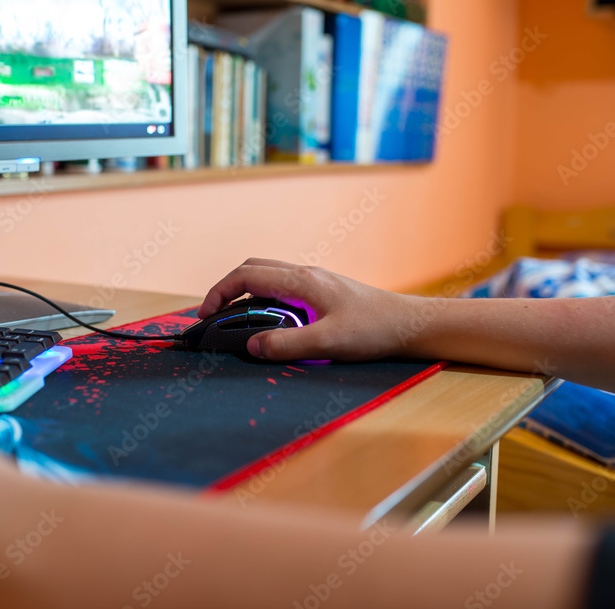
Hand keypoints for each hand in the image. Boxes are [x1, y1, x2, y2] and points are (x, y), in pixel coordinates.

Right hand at [198, 259, 422, 361]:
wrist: (409, 324)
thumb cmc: (374, 330)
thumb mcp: (328, 343)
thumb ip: (287, 344)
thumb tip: (252, 346)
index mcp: (301, 281)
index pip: (247, 275)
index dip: (219, 292)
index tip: (205, 314)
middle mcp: (305, 274)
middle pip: (252, 269)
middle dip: (227, 289)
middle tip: (214, 316)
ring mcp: (314, 280)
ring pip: (267, 275)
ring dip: (246, 294)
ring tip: (237, 322)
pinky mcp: (322, 291)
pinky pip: (281, 286)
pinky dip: (264, 299)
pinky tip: (270, 322)